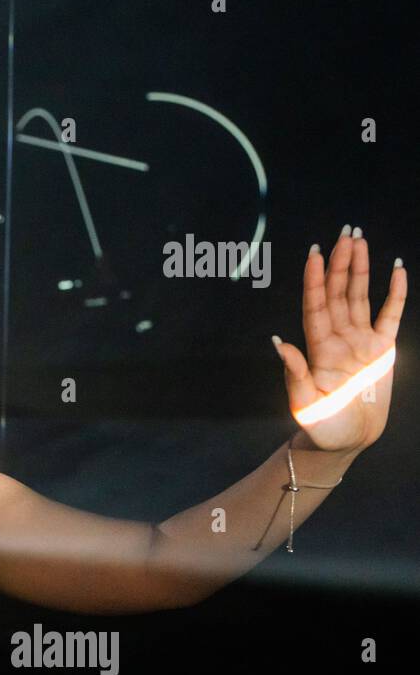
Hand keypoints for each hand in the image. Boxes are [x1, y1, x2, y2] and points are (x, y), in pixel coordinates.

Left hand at [275, 226, 405, 452]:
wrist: (346, 441)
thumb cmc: (320, 425)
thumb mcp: (304, 402)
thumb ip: (295, 371)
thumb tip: (278, 341)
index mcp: (318, 347)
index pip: (316, 305)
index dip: (315, 279)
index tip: (314, 253)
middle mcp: (338, 338)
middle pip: (339, 292)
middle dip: (340, 263)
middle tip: (345, 233)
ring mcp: (360, 341)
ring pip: (361, 296)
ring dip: (361, 269)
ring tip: (360, 241)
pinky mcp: (382, 350)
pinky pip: (390, 315)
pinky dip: (395, 293)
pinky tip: (397, 269)